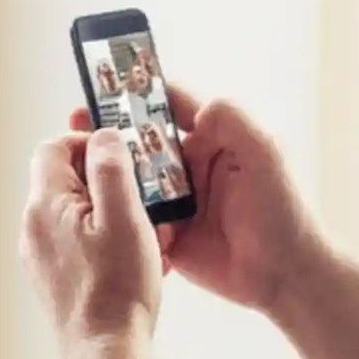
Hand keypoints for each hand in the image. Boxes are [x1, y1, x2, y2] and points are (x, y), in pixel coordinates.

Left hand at [19, 128, 167, 358]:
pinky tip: (137, 260)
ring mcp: (41, 259)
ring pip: (76, 216)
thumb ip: (112, 168)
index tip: (121, 153)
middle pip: (65, 181)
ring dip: (110, 213)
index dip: (88, 142)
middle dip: (107, 181)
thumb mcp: (125, 216)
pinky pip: (79, 246)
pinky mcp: (54, 283)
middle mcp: (34, 230)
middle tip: (143, 193)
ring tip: (147, 231)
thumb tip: (103, 136)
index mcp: (46, 206)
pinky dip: (106, 242)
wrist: (106, 353)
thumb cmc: (118, 288)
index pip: (54, 148)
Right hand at [69, 83, 331, 313]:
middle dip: (109, 131)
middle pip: (140, 140)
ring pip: (131, 179)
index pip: (169, 104)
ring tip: (73, 166)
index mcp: (213, 137)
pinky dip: (116, 214)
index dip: (138, 92)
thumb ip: (233, 122)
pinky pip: (134, 218)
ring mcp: (177, 200)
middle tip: (77, 124)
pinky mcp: (167, 233)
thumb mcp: (265, 154)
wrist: (284, 275)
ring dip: (106, 173)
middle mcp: (191, 164)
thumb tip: (197, 107)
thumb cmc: (285, 211)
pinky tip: (93, 211)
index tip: (104, 83)